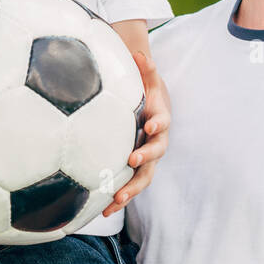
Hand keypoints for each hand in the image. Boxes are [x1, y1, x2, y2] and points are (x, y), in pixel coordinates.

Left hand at [103, 52, 171, 216]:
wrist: (151, 110)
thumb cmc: (147, 93)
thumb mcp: (148, 79)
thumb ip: (146, 68)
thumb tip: (139, 51)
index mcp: (160, 120)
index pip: (162, 123)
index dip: (158, 124)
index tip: (150, 124)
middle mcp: (156, 143)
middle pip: (155, 155)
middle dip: (145, 159)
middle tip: (133, 160)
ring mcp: (147, 160)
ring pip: (143, 178)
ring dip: (131, 189)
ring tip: (116, 199)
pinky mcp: (135, 171)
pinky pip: (129, 187)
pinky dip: (118, 199)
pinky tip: (101, 212)